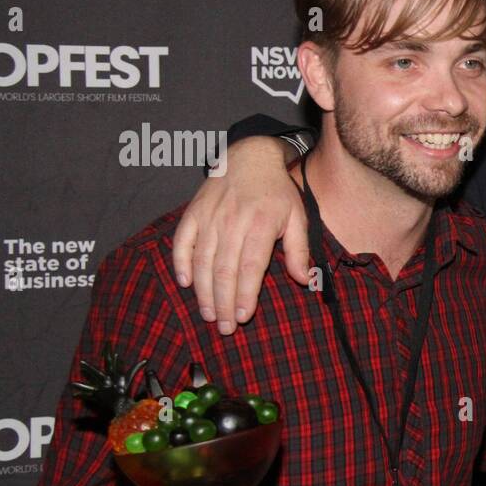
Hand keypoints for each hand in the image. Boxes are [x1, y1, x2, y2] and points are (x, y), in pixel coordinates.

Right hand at [172, 136, 309, 333]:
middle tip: (224, 328)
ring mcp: (210, 217)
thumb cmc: (278, 193)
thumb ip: (300, 250)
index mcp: (260, 225)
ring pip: (202, 261)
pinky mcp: (193, 213)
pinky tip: (185, 283)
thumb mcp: (298, 217)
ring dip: (203, 292)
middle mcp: (232, 222)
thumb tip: (304, 281)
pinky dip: (181, 263)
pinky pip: (182, 241)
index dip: (245, 294)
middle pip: (223, 271)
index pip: (250, 267)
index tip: (243, 317)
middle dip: (223, 303)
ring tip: (208, 315)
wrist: (250, 157)